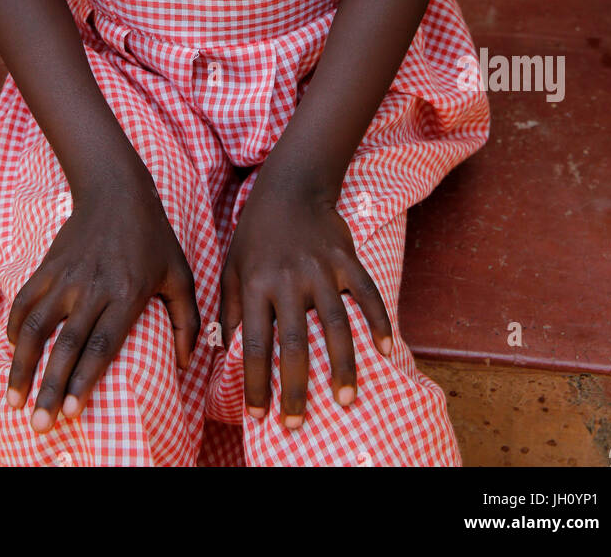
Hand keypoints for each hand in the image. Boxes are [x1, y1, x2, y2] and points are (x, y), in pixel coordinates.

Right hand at [5, 175, 199, 431]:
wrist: (115, 190)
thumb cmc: (153, 236)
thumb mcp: (180, 273)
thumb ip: (187, 319)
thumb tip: (186, 362)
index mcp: (127, 292)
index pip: (101, 344)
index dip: (84, 380)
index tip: (71, 411)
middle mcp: (92, 287)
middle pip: (66, 345)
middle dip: (49, 387)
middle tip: (39, 424)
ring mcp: (65, 276)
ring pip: (35, 326)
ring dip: (21, 366)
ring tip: (13, 400)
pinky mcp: (47, 266)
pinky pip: (24, 301)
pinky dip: (14, 329)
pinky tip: (12, 354)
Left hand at [220, 181, 391, 428]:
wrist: (290, 187)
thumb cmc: (255, 234)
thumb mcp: (232, 267)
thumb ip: (229, 310)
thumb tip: (224, 355)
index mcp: (255, 284)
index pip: (253, 343)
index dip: (255, 383)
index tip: (257, 416)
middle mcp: (288, 279)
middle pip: (294, 343)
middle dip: (295, 388)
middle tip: (297, 423)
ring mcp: (320, 269)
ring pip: (334, 325)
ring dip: (341, 365)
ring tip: (345, 399)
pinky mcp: (346, 259)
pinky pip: (366, 293)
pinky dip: (378, 320)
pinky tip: (386, 350)